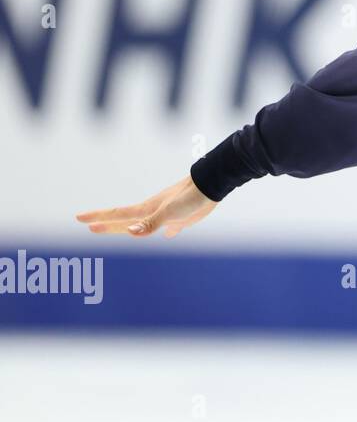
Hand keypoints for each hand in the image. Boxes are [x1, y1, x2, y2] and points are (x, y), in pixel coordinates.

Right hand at [75, 175, 218, 237]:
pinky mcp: (182, 218)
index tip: (79, 218)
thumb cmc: (190, 198)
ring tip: (122, 231)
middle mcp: (153, 211)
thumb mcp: (169, 212)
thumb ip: (150, 223)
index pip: (117, 215)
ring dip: (131, 228)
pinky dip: (166, 231)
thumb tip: (130, 232)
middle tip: (89, 227)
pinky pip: (169, 226)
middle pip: (125, 220)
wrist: (211, 186)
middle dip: (107, 224)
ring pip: (144, 223)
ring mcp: (167, 214)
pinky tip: (168, 234)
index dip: (98, 218)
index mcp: (146, 209)